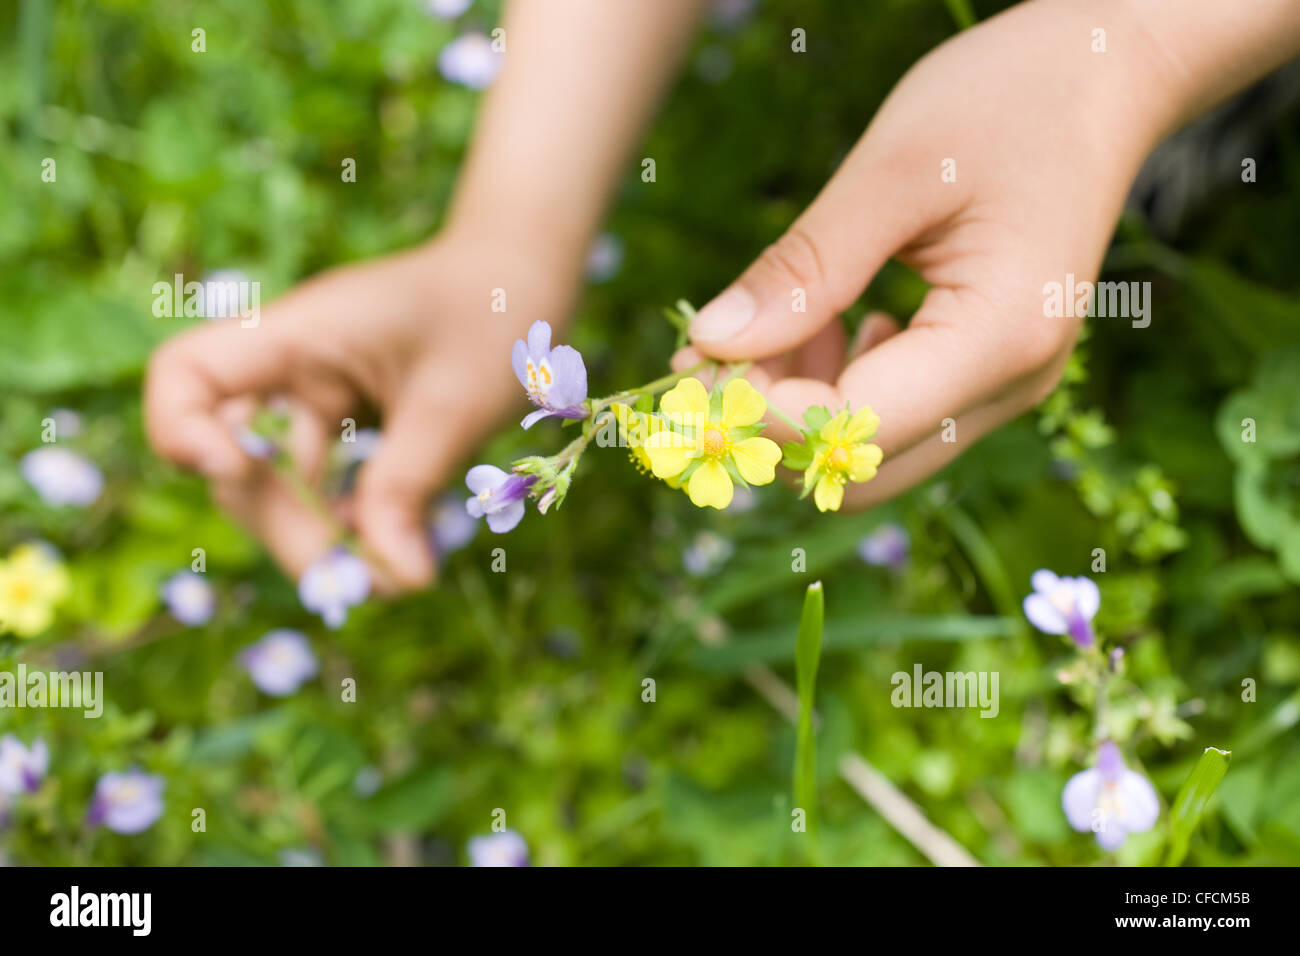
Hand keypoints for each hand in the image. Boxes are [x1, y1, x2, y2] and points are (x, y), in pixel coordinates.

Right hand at [144, 234, 575, 590]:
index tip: (238, 472)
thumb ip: (409, 490)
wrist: (524, 275)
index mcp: (297, 334)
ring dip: (324, 539)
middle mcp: (288, 367)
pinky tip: (400, 547)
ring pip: (280, 488)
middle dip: (288, 531)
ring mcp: (312, 396)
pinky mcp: (341, 422)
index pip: (184, 374)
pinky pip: (322, 486)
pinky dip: (352, 524)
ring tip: (396, 574)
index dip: (181, 432)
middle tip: (362, 582)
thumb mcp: (455, 406)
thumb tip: (396, 582)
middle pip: (239, 463)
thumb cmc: (493, 314)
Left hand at [673, 0, 1186, 508]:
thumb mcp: (892, 171)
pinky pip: (894, 419)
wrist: (1105, 77)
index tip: (689, 365)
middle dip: (771, 423)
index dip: (756, 412)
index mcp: (997, 340)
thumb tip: (711, 343)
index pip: (848, 429)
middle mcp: (1009, 387)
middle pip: (857, 468)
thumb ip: (804, 268)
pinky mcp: (987, 375)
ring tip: (774, 321)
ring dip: (800, 406)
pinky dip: (837, 388)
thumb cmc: (1007, 100)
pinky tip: (829, 323)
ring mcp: (1003, 389)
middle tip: (713, 352)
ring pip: (870, 452)